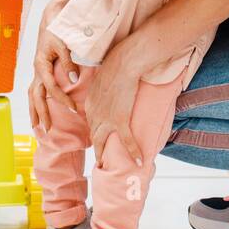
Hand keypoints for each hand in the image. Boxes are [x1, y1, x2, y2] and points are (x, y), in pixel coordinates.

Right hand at [28, 27, 77, 133]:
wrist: (50, 21)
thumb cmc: (57, 31)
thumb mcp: (64, 44)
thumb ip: (68, 61)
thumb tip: (73, 79)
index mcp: (41, 64)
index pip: (51, 87)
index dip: (62, 99)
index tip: (73, 110)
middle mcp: (36, 70)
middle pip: (37, 96)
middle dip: (42, 114)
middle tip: (48, 129)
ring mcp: (36, 72)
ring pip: (32, 96)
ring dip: (34, 112)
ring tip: (37, 128)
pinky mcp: (39, 72)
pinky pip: (34, 91)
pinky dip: (35, 104)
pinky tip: (37, 113)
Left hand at [86, 40, 146, 166]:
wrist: (124, 63)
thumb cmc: (116, 64)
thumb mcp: (103, 77)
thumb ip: (103, 87)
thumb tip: (110, 86)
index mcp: (90, 103)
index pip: (91, 122)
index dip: (95, 130)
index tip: (98, 137)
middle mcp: (94, 113)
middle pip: (93, 135)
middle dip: (96, 148)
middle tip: (99, 160)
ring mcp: (106, 118)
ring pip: (102, 141)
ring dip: (103, 154)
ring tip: (105, 165)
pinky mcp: (120, 119)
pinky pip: (126, 140)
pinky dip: (133, 151)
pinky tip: (139, 161)